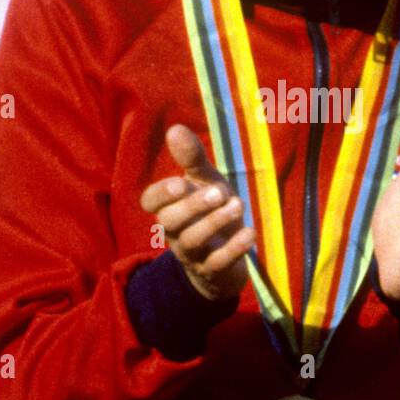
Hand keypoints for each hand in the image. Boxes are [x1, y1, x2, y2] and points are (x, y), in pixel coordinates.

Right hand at [139, 124, 254, 300]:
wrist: (225, 260)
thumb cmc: (211, 211)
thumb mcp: (204, 182)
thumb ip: (192, 158)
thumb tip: (175, 129)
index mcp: (169, 208)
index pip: (150, 202)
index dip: (162, 193)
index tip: (181, 182)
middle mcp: (175, 232)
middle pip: (169, 222)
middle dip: (192, 206)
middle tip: (219, 192)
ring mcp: (193, 255)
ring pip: (192, 242)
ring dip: (215, 223)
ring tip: (237, 204)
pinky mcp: (213, 271)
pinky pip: (217, 263)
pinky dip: (234, 249)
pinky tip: (250, 232)